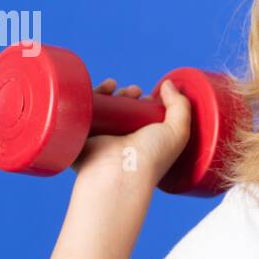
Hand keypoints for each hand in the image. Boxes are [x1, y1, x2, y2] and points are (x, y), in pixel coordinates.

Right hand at [69, 78, 191, 186]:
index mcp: (144, 142)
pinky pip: (78, 114)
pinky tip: (95, 92)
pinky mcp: (80, 137)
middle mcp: (121, 141)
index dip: (145, 101)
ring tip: (114, 87)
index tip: (146, 96)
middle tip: (133, 91)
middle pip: (121, 109)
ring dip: (107, 93)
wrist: (119, 174)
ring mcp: (100, 139)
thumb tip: (168, 84)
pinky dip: (84, 99)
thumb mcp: (177, 131)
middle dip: (126, 95)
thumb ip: (180, 106)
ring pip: (101, 109)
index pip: (142, 116)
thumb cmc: (151, 157)